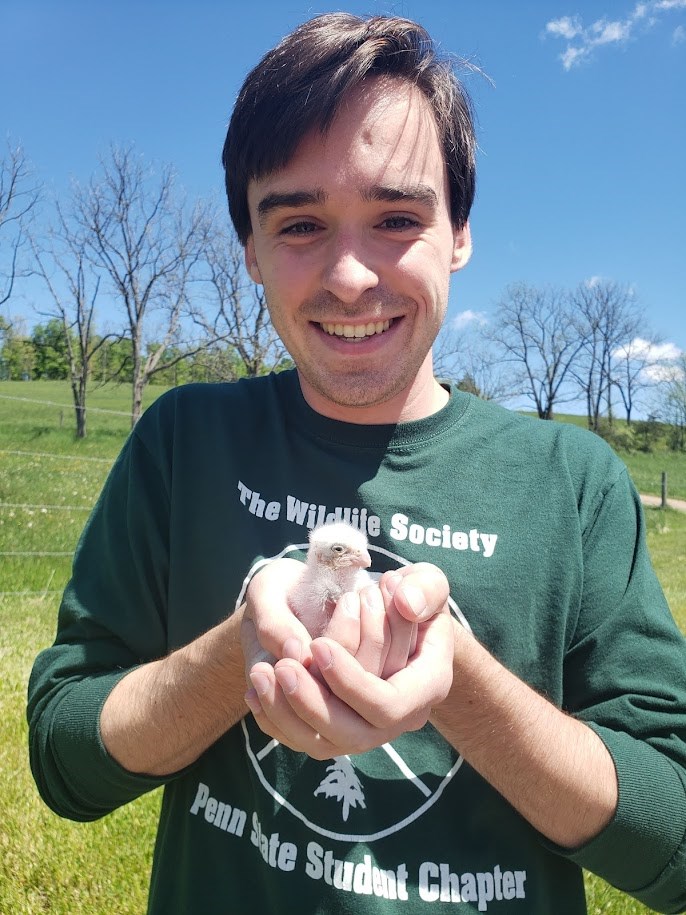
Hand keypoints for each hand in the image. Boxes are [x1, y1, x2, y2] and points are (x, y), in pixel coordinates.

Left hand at [244, 562, 453, 757]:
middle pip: (353, 735)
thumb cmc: (414, 597)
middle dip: (313, 703)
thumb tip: (406, 604)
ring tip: (260, 673)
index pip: (388, 703)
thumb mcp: (428, 581)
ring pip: (323, 744)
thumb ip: (425, 587)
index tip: (318, 645)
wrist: (397, 620)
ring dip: (287, 714)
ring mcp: (368, 728)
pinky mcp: (339, 728)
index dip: (351, 682)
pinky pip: (305, 739)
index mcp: (427, 684)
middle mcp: (400, 718)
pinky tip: (254, 691)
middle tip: (280, 666)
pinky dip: (277, 720)